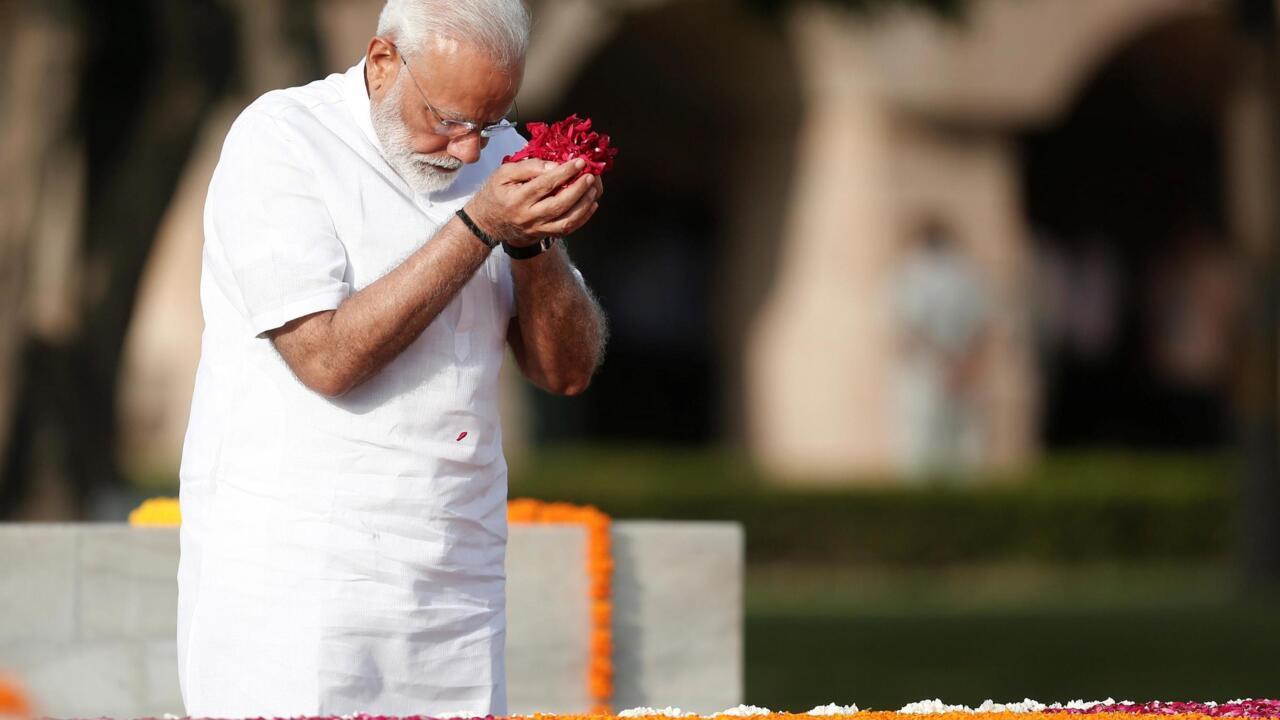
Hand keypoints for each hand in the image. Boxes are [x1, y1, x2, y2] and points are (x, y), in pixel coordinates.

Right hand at [465, 158, 602, 246]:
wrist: (488, 223)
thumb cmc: (496, 194)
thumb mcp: (504, 173)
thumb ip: (528, 167)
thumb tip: (554, 165)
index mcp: (516, 199)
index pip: (544, 184)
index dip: (564, 172)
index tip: (579, 162)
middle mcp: (528, 216)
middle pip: (558, 204)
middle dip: (578, 189)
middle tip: (590, 176)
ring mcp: (538, 228)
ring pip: (566, 221)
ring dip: (583, 205)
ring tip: (593, 189)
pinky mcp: (544, 234)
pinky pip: (567, 229)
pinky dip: (582, 217)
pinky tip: (591, 205)